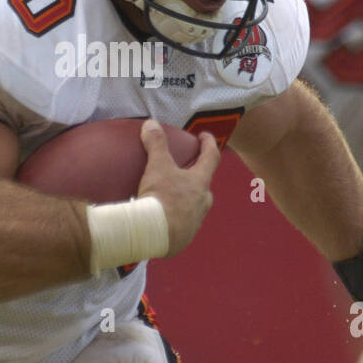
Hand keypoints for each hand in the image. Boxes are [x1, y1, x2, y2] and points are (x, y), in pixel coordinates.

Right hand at [136, 119, 220, 256]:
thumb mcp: (157, 166)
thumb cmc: (161, 197)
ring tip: (171, 197)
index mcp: (200, 183)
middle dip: (198, 178)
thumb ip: (156, 144)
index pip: (211, 158)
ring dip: (187, 200)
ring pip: (195, 208)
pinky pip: (182, 225)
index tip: (205, 136)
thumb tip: (151, 124)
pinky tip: (163, 219)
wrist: (154, 234)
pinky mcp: (183, 238)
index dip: (209, 144)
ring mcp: (194, 222)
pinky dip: (175, 219)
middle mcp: (202, 203)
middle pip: (204, 186)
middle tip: (186, 171)